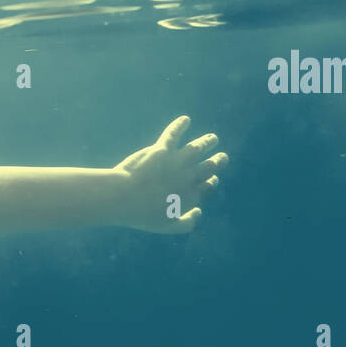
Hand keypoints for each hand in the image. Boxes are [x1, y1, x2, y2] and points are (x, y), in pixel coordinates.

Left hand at [112, 116, 227, 233]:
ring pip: (199, 148)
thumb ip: (186, 223)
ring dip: (208, 142)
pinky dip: (179, 125)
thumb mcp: (167, 226)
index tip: (212, 178)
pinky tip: (184, 119)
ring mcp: (177, 162)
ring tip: (212, 139)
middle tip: (221, 157)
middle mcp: (189, 177)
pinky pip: (174, 133)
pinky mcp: (162, 149)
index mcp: (191, 196)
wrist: (124, 198)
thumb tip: (200, 212)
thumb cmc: (142, 215)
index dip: (212, 181)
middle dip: (218, 161)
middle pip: (210, 166)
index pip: (208, 186)